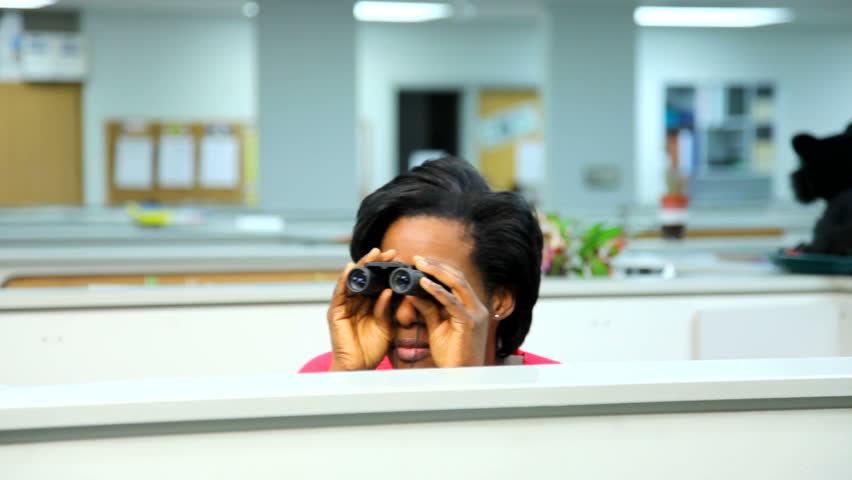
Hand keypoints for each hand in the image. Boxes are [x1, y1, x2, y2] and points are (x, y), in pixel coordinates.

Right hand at [327, 248, 395, 370]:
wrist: (359, 367)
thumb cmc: (372, 348)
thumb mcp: (385, 325)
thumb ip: (386, 308)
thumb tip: (389, 290)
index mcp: (370, 304)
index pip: (378, 281)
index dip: (386, 269)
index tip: (398, 258)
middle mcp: (357, 302)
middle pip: (366, 278)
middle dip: (375, 263)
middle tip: (388, 252)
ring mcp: (345, 306)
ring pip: (353, 281)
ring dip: (362, 267)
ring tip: (373, 255)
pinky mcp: (336, 312)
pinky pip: (340, 293)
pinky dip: (344, 280)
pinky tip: (351, 269)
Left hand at [407, 255, 490, 366]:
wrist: (460, 377)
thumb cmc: (451, 355)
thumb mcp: (438, 326)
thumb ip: (429, 308)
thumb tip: (413, 292)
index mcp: (472, 307)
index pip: (457, 281)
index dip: (440, 269)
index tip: (422, 262)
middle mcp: (477, 307)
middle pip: (458, 277)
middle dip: (437, 265)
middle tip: (417, 258)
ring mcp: (476, 314)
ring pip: (458, 284)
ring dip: (437, 272)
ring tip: (419, 264)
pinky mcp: (469, 323)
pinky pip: (452, 301)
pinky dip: (437, 290)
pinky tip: (424, 283)